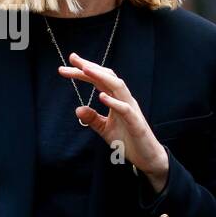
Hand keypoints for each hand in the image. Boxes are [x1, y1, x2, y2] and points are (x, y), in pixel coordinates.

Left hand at [59, 52, 169, 191]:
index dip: (85, 71)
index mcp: (117, 100)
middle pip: (108, 77)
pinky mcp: (136, 123)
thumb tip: (78, 108)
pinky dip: (113, 102)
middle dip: (90, 67)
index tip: (68, 63)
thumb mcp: (105, 129)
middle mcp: (125, 100)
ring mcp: (131, 110)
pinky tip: (101, 96)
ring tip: (85, 70)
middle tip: (72, 59)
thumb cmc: (128, 141)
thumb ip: (92, 118)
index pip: (100, 80)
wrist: (147, 157)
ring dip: (101, 77)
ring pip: (118, 87)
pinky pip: (125, 109)